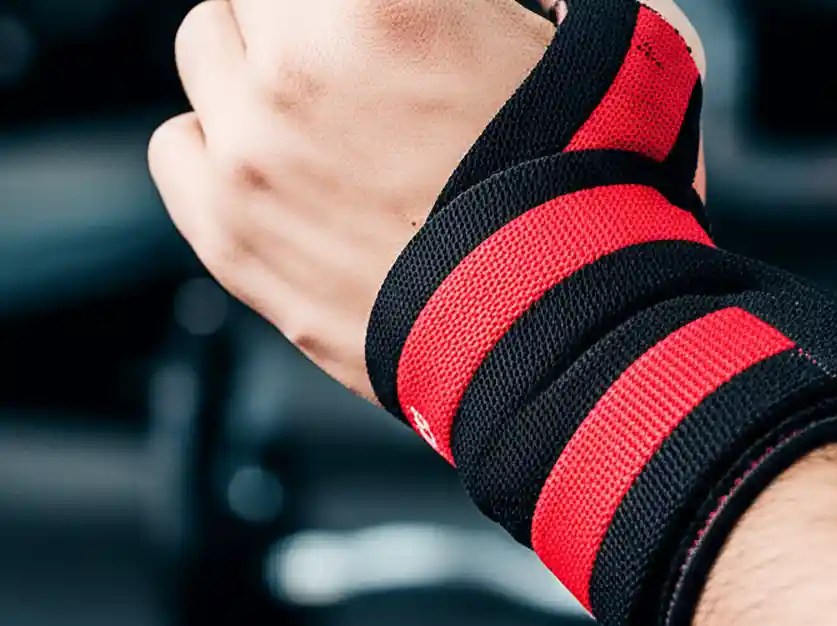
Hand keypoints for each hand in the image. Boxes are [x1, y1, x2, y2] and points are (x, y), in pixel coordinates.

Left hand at [149, 0, 702, 401]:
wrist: (573, 335)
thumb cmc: (599, 198)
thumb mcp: (610, 45)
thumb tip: (504, 5)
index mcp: (380, 3)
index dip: (382, 4)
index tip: (393, 21)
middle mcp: (292, 68)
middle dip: (318, 16)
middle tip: (374, 55)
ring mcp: (250, 154)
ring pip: (210, 47)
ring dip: (264, 64)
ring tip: (333, 111)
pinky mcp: (231, 233)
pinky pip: (179, 144)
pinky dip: (223, 143)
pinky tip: (289, 167)